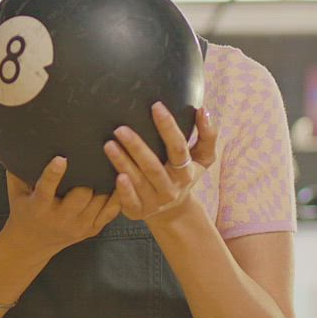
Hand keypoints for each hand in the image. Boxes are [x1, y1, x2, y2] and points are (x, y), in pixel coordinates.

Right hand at [6, 157, 120, 253]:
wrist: (32, 244)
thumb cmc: (24, 210)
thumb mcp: (16, 192)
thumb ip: (17, 169)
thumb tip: (19, 139)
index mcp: (39, 207)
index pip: (46, 190)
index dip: (53, 174)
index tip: (60, 159)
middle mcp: (60, 219)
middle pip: (81, 195)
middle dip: (88, 178)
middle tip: (97, 156)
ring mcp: (79, 226)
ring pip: (100, 202)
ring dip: (106, 184)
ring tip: (116, 162)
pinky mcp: (92, 230)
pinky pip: (110, 212)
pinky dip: (116, 196)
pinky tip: (122, 181)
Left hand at [103, 102, 216, 222]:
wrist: (173, 212)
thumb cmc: (184, 174)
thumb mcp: (202, 158)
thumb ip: (207, 135)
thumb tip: (204, 110)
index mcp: (185, 172)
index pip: (178, 148)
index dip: (168, 127)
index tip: (156, 106)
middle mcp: (170, 188)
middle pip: (153, 166)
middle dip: (136, 147)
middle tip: (120, 128)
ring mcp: (154, 202)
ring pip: (138, 181)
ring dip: (122, 162)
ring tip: (109, 144)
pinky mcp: (138, 212)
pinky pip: (130, 202)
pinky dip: (123, 191)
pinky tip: (117, 176)